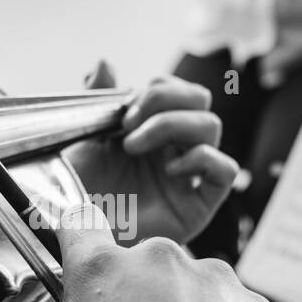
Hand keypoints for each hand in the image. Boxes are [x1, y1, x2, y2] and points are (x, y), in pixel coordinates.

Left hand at [63, 66, 236, 243]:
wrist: (77, 238)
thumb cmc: (77, 192)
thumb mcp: (81, 137)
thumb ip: (96, 98)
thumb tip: (105, 63)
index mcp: (151, 129)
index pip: (177, 89)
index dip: (157, 89)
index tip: (124, 111)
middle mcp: (174, 148)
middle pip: (199, 100)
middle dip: (165, 101)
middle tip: (131, 125)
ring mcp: (188, 174)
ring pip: (211, 126)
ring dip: (172, 126)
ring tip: (135, 147)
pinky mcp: (199, 204)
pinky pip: (225, 169)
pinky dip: (201, 159)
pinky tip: (170, 170)